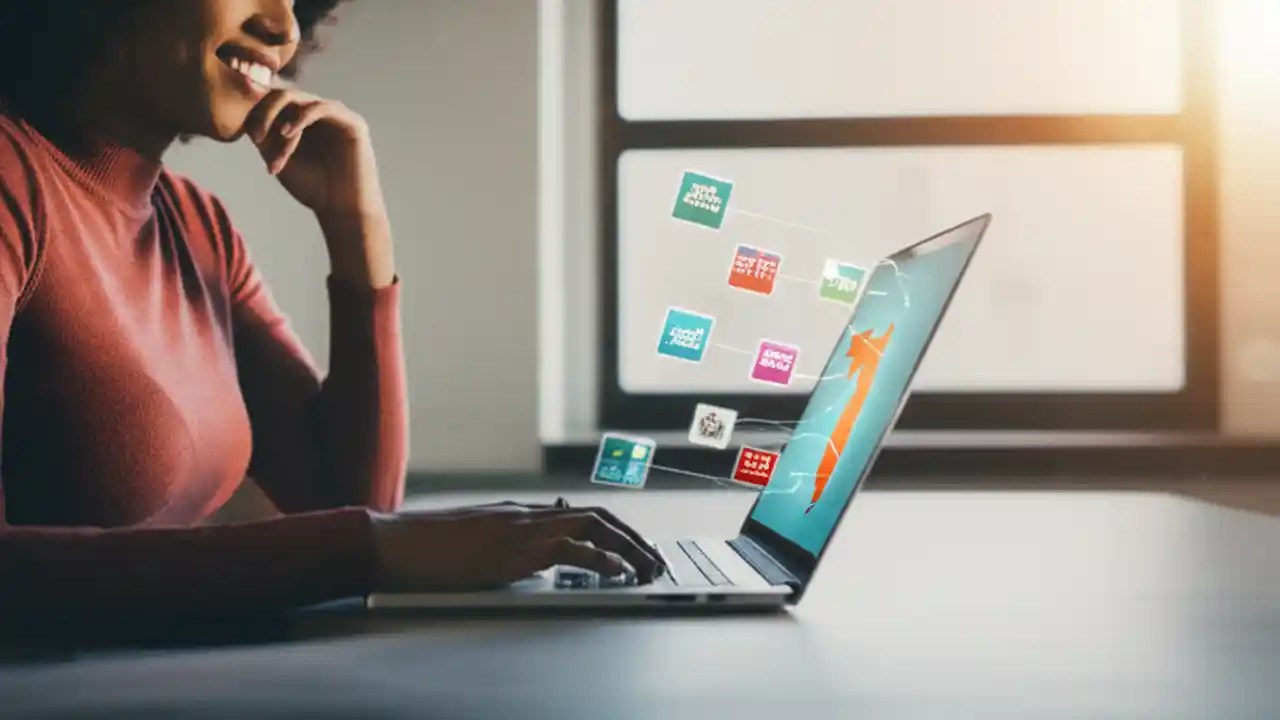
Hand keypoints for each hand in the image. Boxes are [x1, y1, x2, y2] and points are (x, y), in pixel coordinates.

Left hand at [243, 88, 385, 217]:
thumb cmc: (312, 188)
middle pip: (284, 94)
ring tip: (269, 141)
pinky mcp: (352, 122)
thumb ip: (263, 134)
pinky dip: (301, 117)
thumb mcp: (276, 157)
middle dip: (264, 112)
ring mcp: (336, 116)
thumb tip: (247, 112)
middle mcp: (320, 114)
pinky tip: (287, 133)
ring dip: (278, 117)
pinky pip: (322, 107)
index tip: (251, 138)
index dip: (257, 112)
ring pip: (299, 98)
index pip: (275, 101)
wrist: (343, 209)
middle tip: (256, 137)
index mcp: (303, 121)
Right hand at [371, 504, 665, 592]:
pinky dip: (600, 558)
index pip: (579, 513)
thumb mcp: (474, 543)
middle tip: (654, 560)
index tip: (634, 548)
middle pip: (597, 515)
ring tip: (647, 567)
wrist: (394, 544)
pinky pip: (570, 549)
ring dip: (627, 546)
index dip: (614, 529)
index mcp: (519, 514)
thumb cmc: (425, 549)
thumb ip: (505, 545)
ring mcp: (521, 530)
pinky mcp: (513, 550)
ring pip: (593, 526)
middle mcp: (527, 515)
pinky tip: (616, 571)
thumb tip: (530, 560)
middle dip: (632, 537)